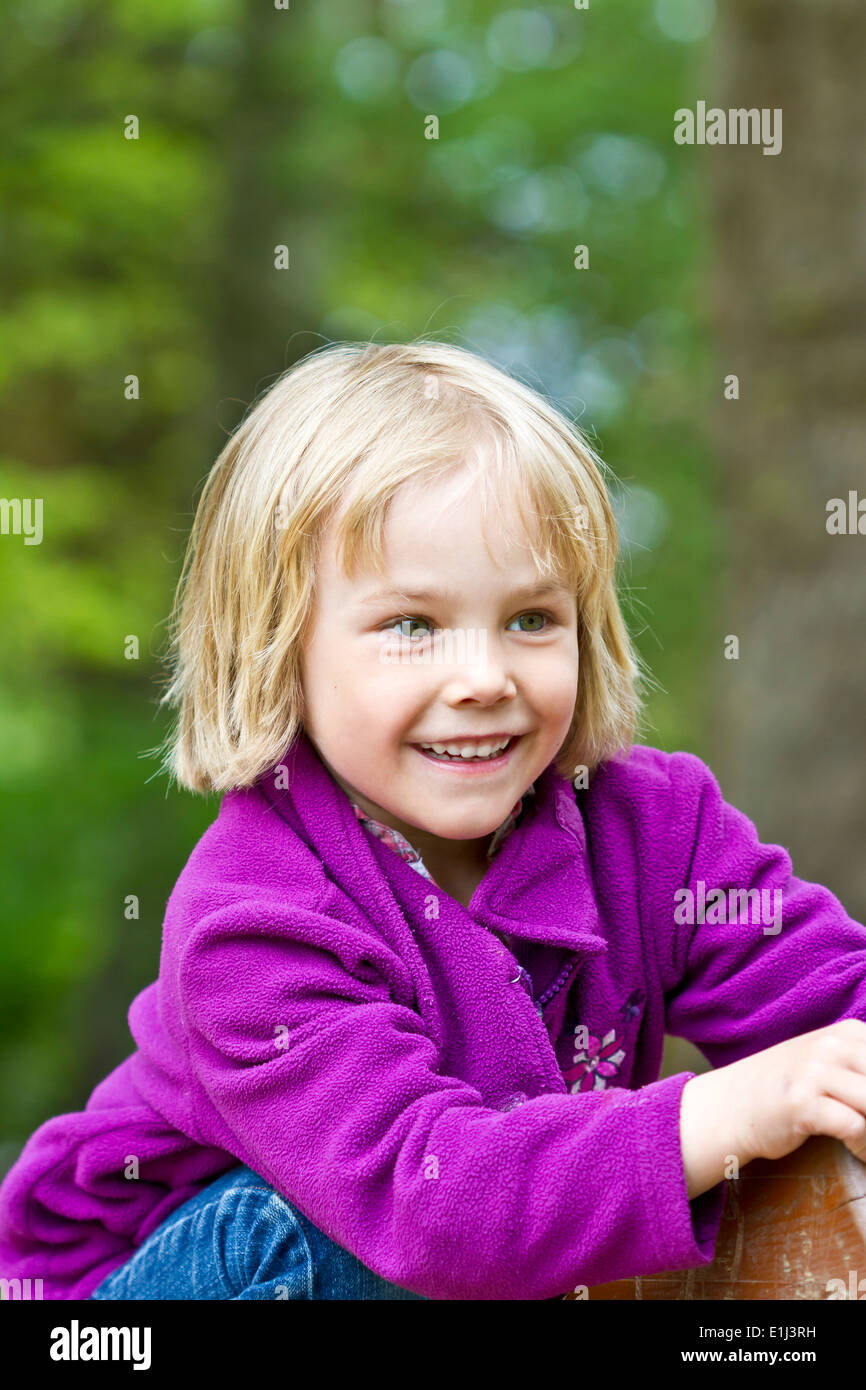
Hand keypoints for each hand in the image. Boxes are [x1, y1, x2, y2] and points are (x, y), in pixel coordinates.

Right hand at [680, 1019, 865, 1197]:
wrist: (730, 1106)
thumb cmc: (788, 1090)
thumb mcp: (830, 1064)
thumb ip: (864, 1069)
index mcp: (848, 1033)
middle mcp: (832, 1045)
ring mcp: (814, 1071)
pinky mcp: (801, 1102)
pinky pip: (856, 1125)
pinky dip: (864, 1145)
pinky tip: (856, 1149)